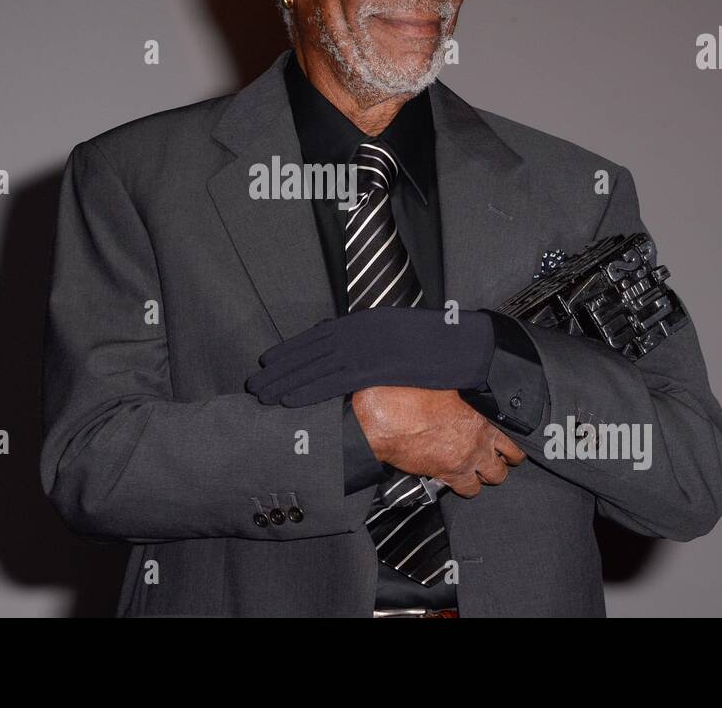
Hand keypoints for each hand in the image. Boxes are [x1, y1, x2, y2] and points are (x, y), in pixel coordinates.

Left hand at [246, 307, 494, 406]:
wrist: (465, 345)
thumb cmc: (440, 342)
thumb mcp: (400, 332)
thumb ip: (374, 339)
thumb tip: (355, 346)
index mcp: (364, 322)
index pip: (317, 337)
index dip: (291, 351)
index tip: (270, 361)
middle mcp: (358, 331)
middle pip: (309, 352)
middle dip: (280, 368)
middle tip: (256, 382)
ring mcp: (363, 348)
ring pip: (313, 367)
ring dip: (284, 381)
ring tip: (262, 394)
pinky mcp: (371, 367)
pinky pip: (332, 383)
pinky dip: (307, 391)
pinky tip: (288, 400)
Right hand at [353, 385, 524, 496]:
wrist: (389, 417)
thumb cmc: (411, 395)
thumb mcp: (447, 385)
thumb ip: (465, 391)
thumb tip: (470, 385)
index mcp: (483, 415)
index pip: (514, 435)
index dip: (514, 441)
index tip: (509, 443)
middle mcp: (480, 439)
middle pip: (510, 459)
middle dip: (504, 460)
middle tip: (496, 457)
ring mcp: (468, 459)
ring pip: (495, 478)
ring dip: (487, 473)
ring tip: (479, 469)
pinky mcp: (450, 475)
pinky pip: (469, 490)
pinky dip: (467, 486)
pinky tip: (460, 478)